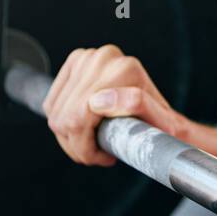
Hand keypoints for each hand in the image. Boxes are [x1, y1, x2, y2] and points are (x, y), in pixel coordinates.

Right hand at [42, 44, 186, 165]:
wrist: (162, 113)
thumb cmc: (164, 126)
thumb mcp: (164, 124)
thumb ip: (138, 106)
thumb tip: (98, 100)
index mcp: (125, 70)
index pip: (78, 118)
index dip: (85, 148)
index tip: (105, 158)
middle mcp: (104, 57)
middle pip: (64, 117)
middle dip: (77, 146)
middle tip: (98, 155)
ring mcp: (87, 57)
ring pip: (56, 113)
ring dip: (70, 138)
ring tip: (94, 144)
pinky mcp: (76, 61)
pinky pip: (52, 103)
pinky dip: (63, 123)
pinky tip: (85, 129)